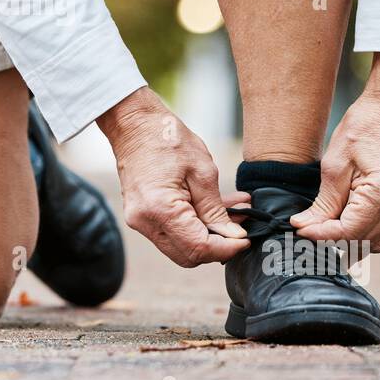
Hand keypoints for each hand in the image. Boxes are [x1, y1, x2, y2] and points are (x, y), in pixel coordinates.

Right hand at [98, 87, 248, 266]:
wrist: (134, 124)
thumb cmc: (167, 138)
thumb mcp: (202, 171)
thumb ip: (216, 209)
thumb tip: (232, 236)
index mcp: (160, 209)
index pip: (198, 248)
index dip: (227, 248)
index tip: (246, 239)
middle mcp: (145, 222)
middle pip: (188, 255)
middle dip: (218, 247)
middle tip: (241, 228)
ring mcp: (140, 221)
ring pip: (180, 247)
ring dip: (208, 236)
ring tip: (234, 213)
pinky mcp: (142, 216)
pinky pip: (172, 232)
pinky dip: (195, 227)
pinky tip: (216, 209)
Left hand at [290, 53, 379, 252]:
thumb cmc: (364, 126)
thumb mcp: (334, 164)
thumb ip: (324, 202)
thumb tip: (304, 227)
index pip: (348, 231)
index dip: (320, 235)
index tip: (299, 230)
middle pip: (364, 242)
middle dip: (334, 240)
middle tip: (309, 229)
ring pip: (379, 243)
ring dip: (353, 241)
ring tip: (327, 227)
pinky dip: (368, 233)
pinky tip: (349, 221)